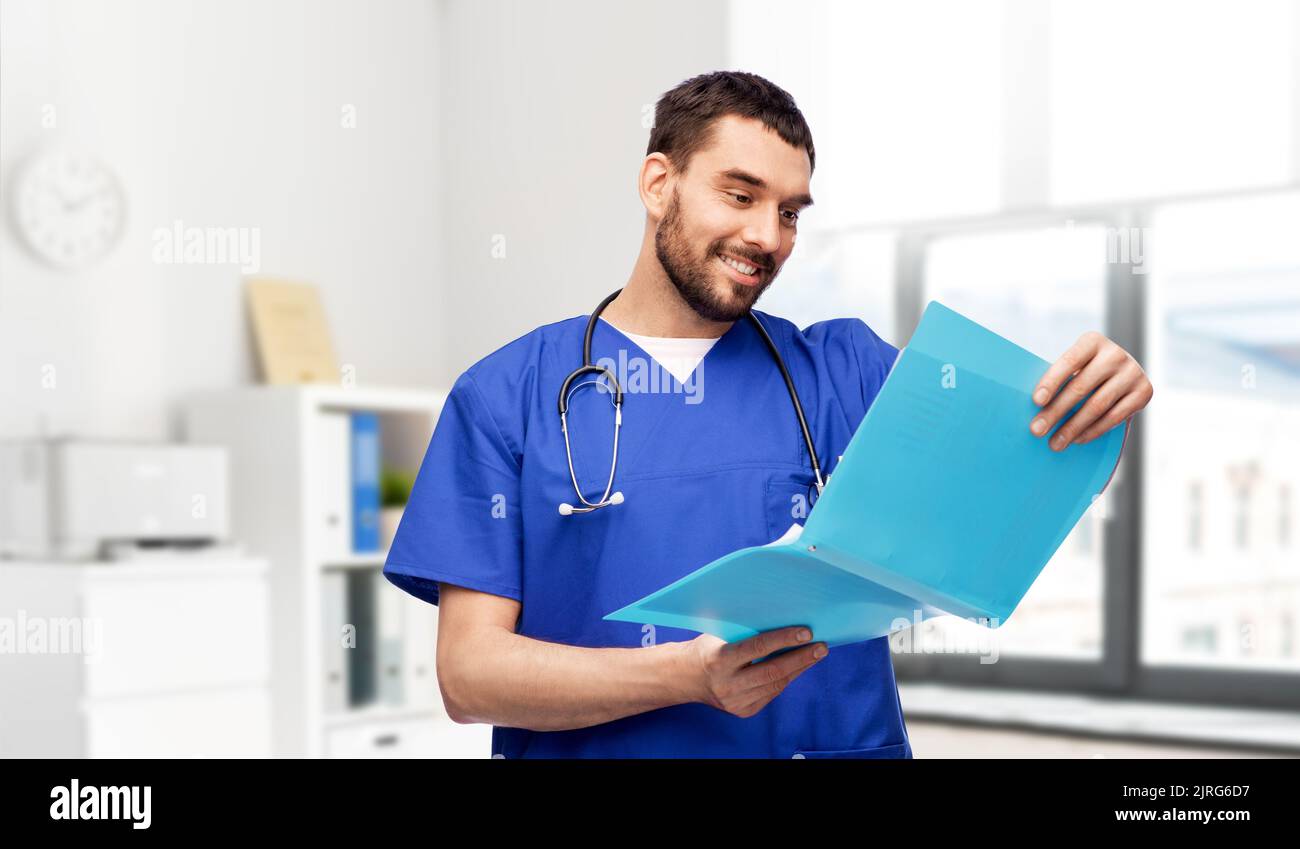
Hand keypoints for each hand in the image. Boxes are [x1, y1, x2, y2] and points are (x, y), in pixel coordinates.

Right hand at [681, 626, 827, 717]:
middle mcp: (728, 684)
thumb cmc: (706, 648)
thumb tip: (783, 622)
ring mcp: (736, 702)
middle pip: (773, 671)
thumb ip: (746, 633)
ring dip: (799, 668)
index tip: (806, 632)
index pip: (758, 648)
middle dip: (801, 658)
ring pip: (776, 684)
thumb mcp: (720, 635)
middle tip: (821, 646)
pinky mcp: (744, 711)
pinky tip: (798, 667)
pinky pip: (771, 693)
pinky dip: (786, 679)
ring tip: (815, 654)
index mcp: (719, 659)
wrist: (685, 678)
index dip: (784, 639)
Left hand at [1030, 331, 1153, 450]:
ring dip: (1072, 427)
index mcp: (1093, 341)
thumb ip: (1060, 380)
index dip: (1052, 382)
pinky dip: (1093, 431)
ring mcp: (1132, 372)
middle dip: (1055, 411)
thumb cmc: (1087, 372)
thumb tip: (1036, 408)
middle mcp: (1115, 354)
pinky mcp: (1144, 392)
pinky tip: (1077, 440)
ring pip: (1097, 406)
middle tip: (1037, 430)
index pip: (1069, 361)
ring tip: (1055, 443)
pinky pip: (1114, 417)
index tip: (1036, 402)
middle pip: (1080, 387)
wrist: (1124, 375)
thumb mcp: (1075, 367)